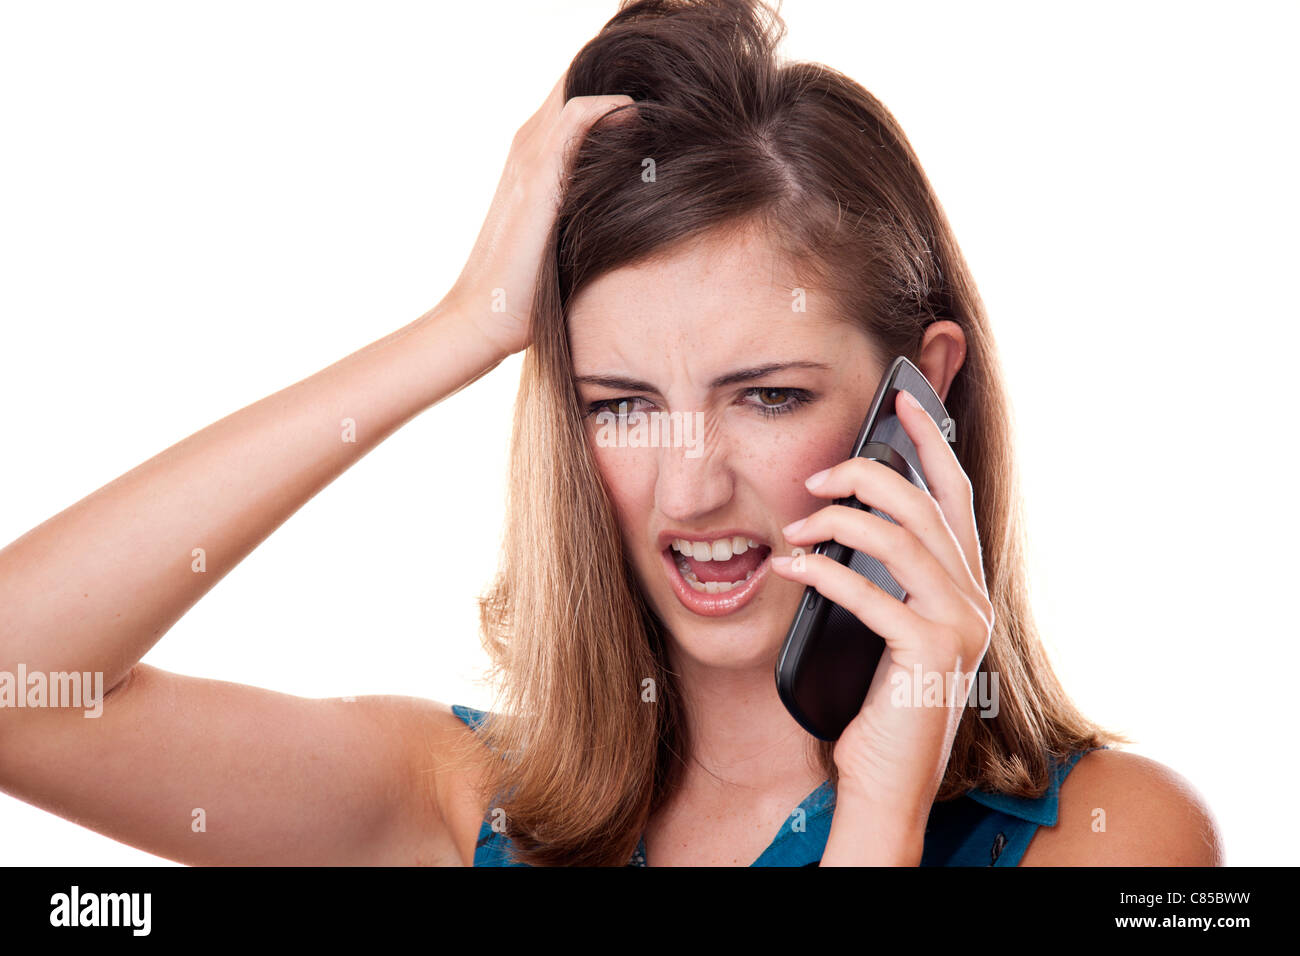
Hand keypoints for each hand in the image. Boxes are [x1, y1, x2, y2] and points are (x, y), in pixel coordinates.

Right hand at [446, 72, 634, 359]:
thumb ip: (587, 212)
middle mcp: (526, 149)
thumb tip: (636, 205)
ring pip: (576, 92)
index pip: (572, 104)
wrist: (482, 316)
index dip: (612, 102)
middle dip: (619, 90)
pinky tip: (637, 120)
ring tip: (660, 108)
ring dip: (618, 94)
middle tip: (665, 106)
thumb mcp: (562, 240)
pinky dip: (609, 108)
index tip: (652, 120)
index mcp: (531, 160)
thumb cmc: (524, 291)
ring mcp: (529, 158)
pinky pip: (578, 115)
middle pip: (575, 88)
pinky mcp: (538, 175)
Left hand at [770, 388, 995, 858]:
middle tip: (817, 478)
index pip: (954, 496)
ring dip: (840, 523)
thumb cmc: (876, 704)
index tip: (901, 402)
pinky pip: (872, 593)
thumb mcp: (882, 627)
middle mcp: (974, 599)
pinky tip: (791, 570)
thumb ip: (882, 578)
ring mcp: (960, 626)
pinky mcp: (932, 653)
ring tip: (794, 530)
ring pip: (903, 539)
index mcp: (964, 586)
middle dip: (870, 475)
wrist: (885, 783)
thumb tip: (839, 521)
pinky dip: (824, 574)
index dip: (930, 444)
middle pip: (927, 506)